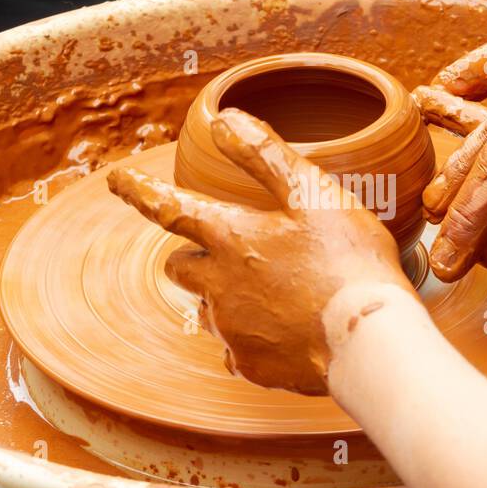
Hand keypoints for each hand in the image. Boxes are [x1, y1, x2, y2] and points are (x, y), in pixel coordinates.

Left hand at [106, 109, 415, 395]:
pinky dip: (254, 338)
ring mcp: (230, 330)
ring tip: (281, 293)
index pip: (167, 208)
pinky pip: (237, 349)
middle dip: (195, 257)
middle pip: (179, 267)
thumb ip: (265, 155)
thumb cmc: (348, 261)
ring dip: (228, 298)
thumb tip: (223, 121)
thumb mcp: (313, 194)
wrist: (370, 341)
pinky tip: (290, 331)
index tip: (116, 179)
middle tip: (237, 252)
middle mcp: (217, 285)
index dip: (139, 191)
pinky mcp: (249, 366)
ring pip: (208, 309)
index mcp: (229, 237)